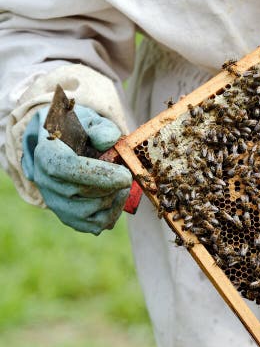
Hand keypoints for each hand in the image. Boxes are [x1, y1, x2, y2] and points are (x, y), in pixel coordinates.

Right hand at [21, 105, 131, 234]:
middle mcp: (44, 181)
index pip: (67, 169)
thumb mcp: (90, 121)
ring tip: (120, 183)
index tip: (125, 176)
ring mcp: (55, 202)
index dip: (98, 175)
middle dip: (112, 186)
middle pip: (80, 192)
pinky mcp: (68, 217)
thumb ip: (101, 128)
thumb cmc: (80, 132)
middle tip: (127, 173)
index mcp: (47, 153)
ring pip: (89, 212)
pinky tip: (118, 197)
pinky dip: (112, 214)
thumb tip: (107, 140)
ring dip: (113, 199)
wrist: (66, 147)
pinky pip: (93, 226)